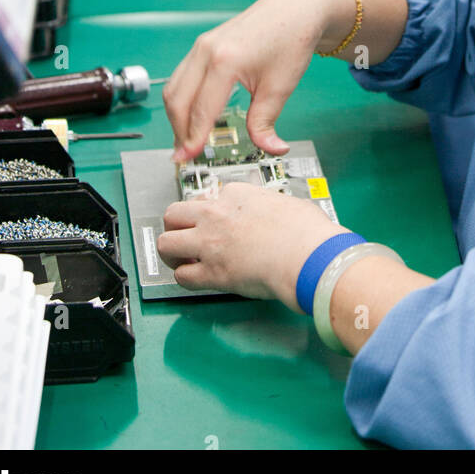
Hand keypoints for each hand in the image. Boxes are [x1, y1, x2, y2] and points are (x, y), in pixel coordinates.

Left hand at [158, 185, 345, 308]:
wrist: (308, 254)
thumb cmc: (307, 231)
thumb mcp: (289, 202)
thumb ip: (273, 205)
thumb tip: (279, 213)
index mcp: (236, 194)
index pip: (207, 198)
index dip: (210, 214)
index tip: (216, 225)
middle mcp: (217, 215)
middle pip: (174, 213)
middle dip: (176, 226)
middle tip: (186, 238)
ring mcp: (210, 243)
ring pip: (166, 242)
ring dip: (172, 253)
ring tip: (183, 260)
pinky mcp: (212, 273)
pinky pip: (181, 276)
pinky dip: (186, 279)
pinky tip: (197, 279)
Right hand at [163, 0, 349, 159]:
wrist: (295, 9)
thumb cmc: (290, 39)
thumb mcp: (280, 86)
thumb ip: (266, 121)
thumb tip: (270, 147)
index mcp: (224, 61)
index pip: (200, 110)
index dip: (193, 139)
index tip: (188, 158)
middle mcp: (206, 50)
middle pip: (177, 100)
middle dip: (179, 131)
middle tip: (184, 154)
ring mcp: (202, 44)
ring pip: (174, 88)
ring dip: (176, 116)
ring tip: (186, 139)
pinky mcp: (203, 44)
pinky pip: (181, 75)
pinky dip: (181, 98)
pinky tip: (191, 114)